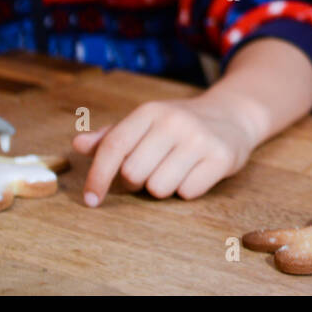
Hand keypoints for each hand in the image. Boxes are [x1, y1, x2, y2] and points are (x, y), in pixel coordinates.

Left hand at [74, 93, 256, 205]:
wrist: (233, 114)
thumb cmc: (180, 124)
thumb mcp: (146, 123)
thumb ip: (111, 136)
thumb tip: (77, 145)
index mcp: (150, 112)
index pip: (114, 147)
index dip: (97, 176)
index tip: (90, 200)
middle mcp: (174, 122)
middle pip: (133, 174)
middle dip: (137, 181)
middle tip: (151, 170)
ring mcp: (199, 139)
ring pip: (159, 188)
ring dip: (162, 187)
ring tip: (175, 169)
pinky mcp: (221, 158)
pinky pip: (187, 193)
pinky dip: (187, 189)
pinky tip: (195, 172)